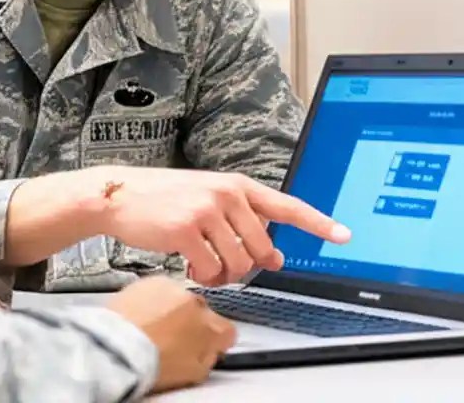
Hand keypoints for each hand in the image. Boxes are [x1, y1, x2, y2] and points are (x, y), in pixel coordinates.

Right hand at [84, 167, 350, 286]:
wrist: (119, 194)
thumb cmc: (164, 199)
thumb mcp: (208, 199)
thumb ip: (243, 222)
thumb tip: (274, 258)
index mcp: (237, 186)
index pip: (286, 206)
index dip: (318, 223)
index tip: (344, 234)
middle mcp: (226, 194)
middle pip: (262, 250)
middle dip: (245, 266)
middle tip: (222, 264)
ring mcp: (206, 210)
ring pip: (238, 264)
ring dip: (222, 275)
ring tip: (203, 266)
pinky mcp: (185, 229)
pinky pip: (209, 270)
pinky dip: (201, 277)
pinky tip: (188, 266)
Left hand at [107, 277, 235, 392]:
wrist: (116, 347)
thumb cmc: (150, 363)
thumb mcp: (193, 373)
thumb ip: (208, 357)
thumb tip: (209, 350)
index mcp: (212, 329)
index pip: (228, 331)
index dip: (216, 340)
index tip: (206, 345)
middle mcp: (197, 302)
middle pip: (202, 311)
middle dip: (191, 322)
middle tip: (173, 339)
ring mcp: (174, 288)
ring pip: (180, 298)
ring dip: (171, 309)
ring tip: (152, 328)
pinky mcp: (150, 280)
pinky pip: (158, 290)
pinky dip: (153, 299)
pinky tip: (140, 316)